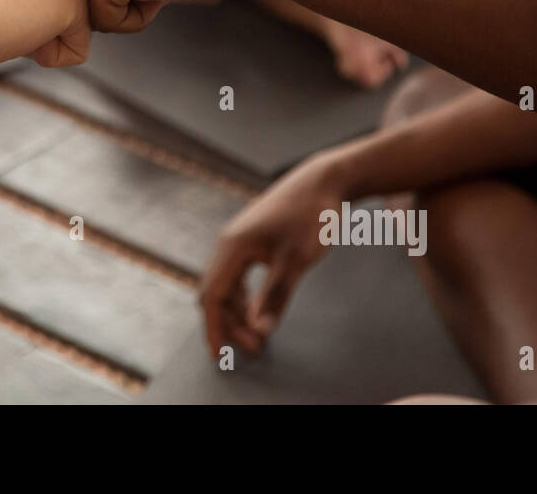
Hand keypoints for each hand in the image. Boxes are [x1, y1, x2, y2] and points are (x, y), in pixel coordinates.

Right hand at [200, 153, 344, 356]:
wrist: (322, 180)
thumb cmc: (310, 216)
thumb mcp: (295, 261)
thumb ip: (275, 297)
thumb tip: (260, 332)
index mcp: (232, 247)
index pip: (213, 296)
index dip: (215, 329)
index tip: (219, 357)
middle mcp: (228, 243)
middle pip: (216, 294)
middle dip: (231, 325)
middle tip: (256, 349)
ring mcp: (238, 241)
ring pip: (226, 286)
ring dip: (238, 313)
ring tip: (260, 334)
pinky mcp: (250, 240)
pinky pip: (237, 276)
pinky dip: (244, 298)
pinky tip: (259, 310)